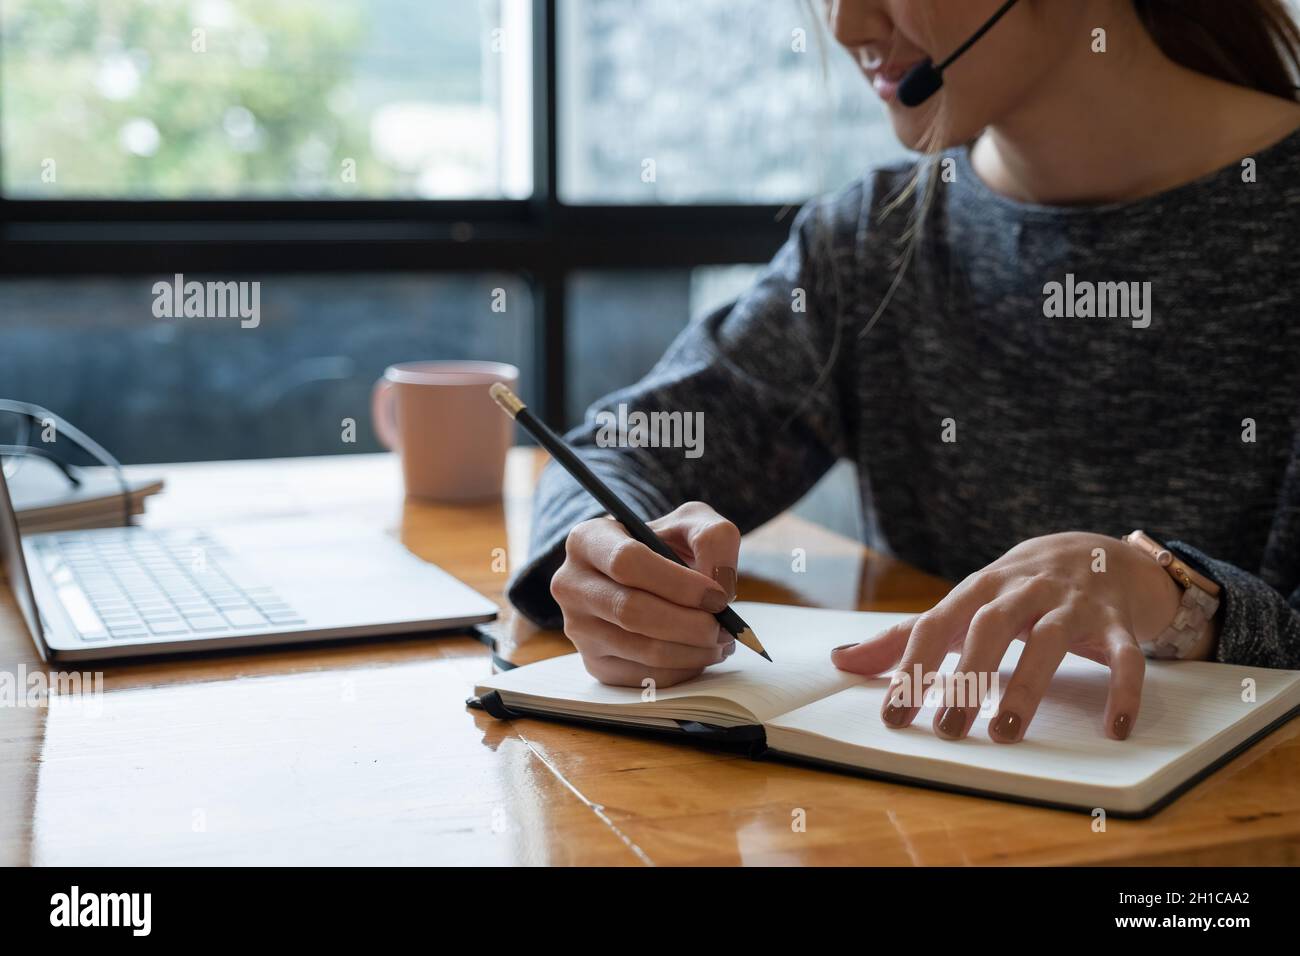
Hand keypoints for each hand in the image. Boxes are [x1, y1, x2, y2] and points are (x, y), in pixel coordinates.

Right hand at [550, 502, 739, 686]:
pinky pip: (646, 677)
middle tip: (726, 626)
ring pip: (642, 649)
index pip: (626, 563)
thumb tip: (721, 586)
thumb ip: (714, 539)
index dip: (677, 583)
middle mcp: (571, 585)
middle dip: (690, 624)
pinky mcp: (595, 664)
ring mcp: (578, 629)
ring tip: (722, 639)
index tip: (718, 596)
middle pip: (631, 612)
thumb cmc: (668, 546)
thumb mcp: (692, 523)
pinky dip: (684, 669)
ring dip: (694, 650)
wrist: (646, 575)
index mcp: (587, 540)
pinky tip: (701, 651)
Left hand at [831, 532, 1183, 742]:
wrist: (1095, 549)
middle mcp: (1022, 592)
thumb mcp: (961, 606)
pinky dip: (1122, 689)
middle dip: (967, 678)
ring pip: (1049, 641)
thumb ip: (905, 636)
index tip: (894, 717)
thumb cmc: (1014, 589)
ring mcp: (1070, 605)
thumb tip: (840, 660)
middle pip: (989, 629)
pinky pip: (1124, 655)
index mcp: (978, 590)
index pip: (936, 625)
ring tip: (1006, 732)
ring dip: (1027, 687)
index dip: (913, 668)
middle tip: (949, 730)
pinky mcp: (1115, 622)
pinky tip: (1113, 727)